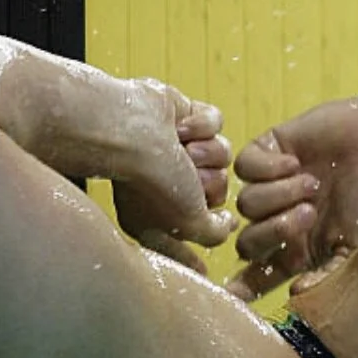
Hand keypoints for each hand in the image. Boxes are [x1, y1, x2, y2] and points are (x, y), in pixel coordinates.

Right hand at [111, 80, 236, 273]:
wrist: (130, 130)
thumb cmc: (152, 180)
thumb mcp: (188, 225)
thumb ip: (214, 234)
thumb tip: (227, 224)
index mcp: (156, 217)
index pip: (189, 234)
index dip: (207, 236)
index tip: (217, 242)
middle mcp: (164, 182)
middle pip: (218, 188)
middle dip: (210, 182)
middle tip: (189, 178)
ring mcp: (173, 147)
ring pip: (221, 154)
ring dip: (207, 152)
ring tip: (184, 149)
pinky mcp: (181, 115)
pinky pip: (215, 122)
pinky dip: (201, 124)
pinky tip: (178, 126)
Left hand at [227, 83, 357, 300]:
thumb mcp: (357, 248)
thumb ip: (327, 275)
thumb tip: (295, 294)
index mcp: (298, 251)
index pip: (260, 276)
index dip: (244, 287)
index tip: (233, 295)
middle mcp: (280, 221)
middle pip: (247, 242)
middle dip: (273, 231)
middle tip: (309, 214)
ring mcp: (271, 186)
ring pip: (245, 204)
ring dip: (278, 195)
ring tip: (313, 184)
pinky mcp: (268, 151)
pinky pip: (245, 167)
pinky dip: (268, 168)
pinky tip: (296, 163)